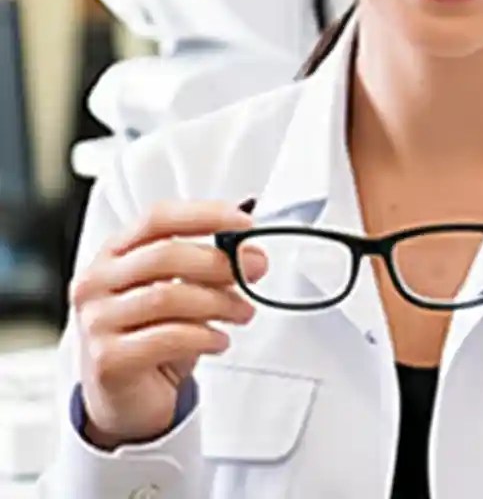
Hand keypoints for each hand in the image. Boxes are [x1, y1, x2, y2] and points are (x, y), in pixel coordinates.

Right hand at [70, 201, 266, 448]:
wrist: (127, 398)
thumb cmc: (154, 336)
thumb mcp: (181, 293)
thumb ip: (209, 270)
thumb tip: (251, 255)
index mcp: (114, 255)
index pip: (157, 219)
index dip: (204, 215)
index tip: (245, 222)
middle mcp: (97, 283)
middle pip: (164, 256)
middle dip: (220, 262)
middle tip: (255, 270)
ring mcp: (97, 322)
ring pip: (168, 297)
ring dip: (219, 302)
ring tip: (244, 312)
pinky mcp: (109, 360)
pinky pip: (169, 338)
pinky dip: (206, 336)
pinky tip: (220, 340)